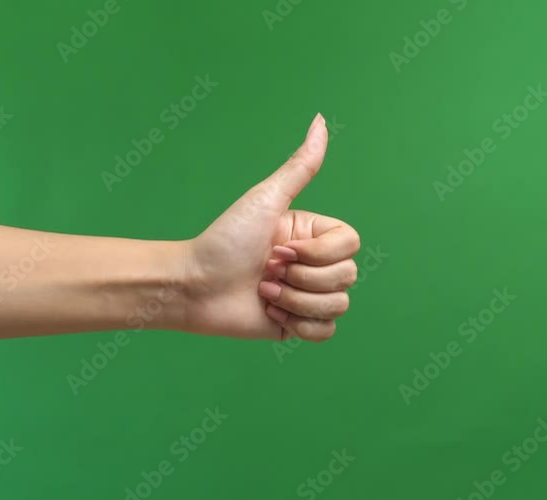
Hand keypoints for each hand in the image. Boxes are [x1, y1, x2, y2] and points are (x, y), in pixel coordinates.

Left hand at [186, 114, 360, 340]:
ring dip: (296, 301)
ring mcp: (306, 296)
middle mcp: (313, 264)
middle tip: (266, 270)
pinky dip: (298, 325)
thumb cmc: (225, 240)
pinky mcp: (296, 326)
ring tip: (264, 293)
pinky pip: (325, 332)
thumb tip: (320, 119)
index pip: (351, 244)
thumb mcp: (266, 199)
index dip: (318, 252)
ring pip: (338, 305)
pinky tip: (269, 313)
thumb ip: (300, 166)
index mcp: (312, 235)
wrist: (195, 286)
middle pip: (347, 276)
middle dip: (302, 278)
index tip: (280, 247)